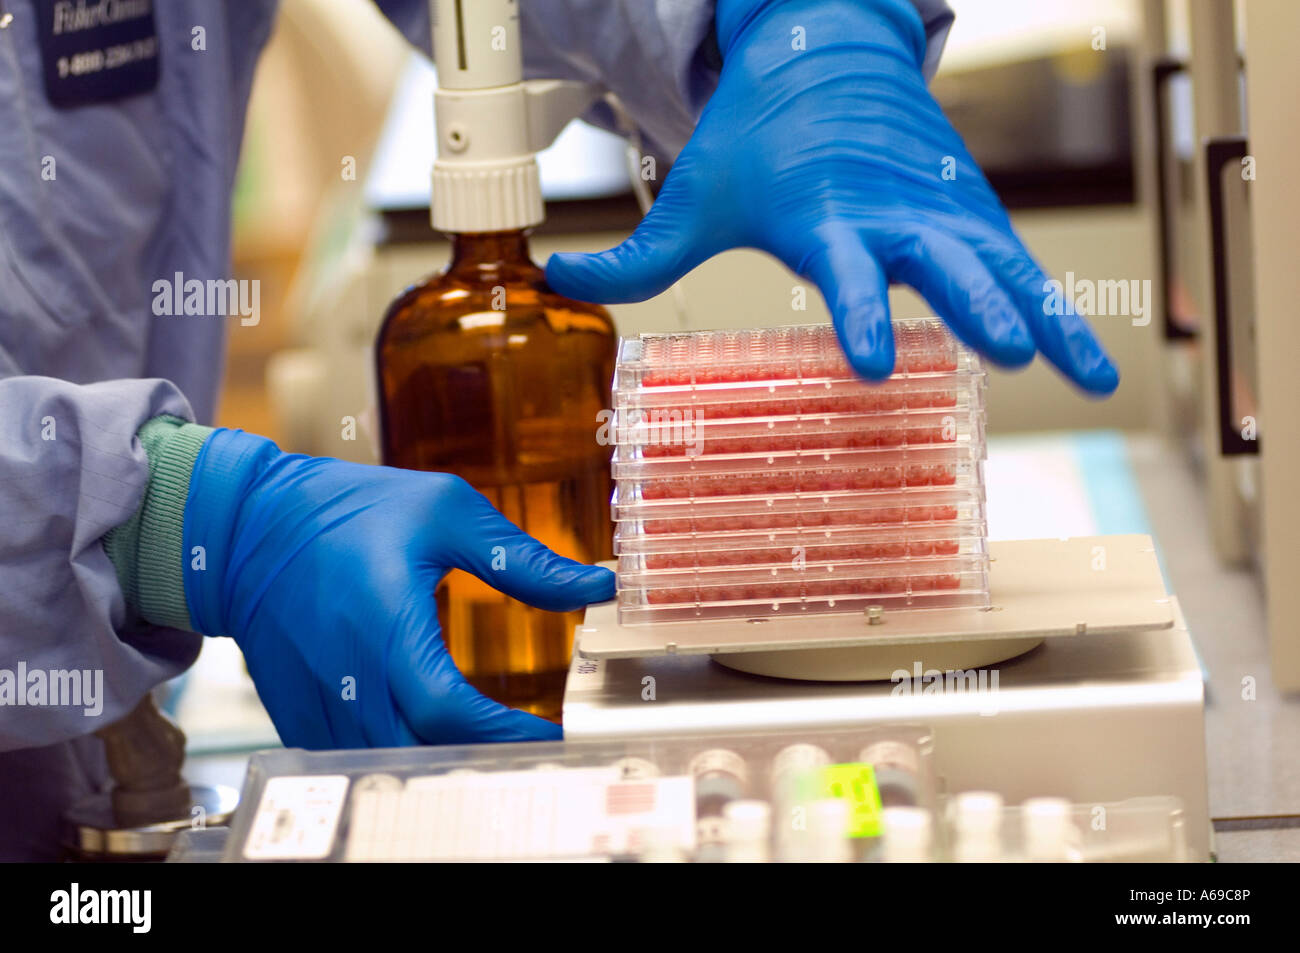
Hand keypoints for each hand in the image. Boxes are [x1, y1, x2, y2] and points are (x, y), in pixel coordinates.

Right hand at [181, 429, 613, 747]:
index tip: (555, 735)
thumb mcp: (444, 513)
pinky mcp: (298, 716)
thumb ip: (522, 559)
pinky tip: (436, 747)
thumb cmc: (346, 510)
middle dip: (484, 760)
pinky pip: (351, 761)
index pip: (450, 709)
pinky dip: (398, 762)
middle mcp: (347, 675)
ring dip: (443, 766)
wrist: (246, 526)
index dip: (508, 733)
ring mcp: (316, 704)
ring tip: (495, 751)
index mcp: (385, 623)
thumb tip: (598, 585)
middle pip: (422, 753)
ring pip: (387, 766)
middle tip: (534, 748)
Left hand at [547, 0, 1116, 392]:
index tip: (871, 360)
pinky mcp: (970, 216)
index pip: (841, 268)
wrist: (828, 57)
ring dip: (1046, 319)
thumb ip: (638, 251)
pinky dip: (1062, 312)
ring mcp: (941, 213)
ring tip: (1087, 376)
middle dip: (976, 305)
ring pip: (1004, 268)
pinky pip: (1025, 270)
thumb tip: (559, 275)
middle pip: (942, 262)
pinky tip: (1092, 362)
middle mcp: (894, 213)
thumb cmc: (757, 138)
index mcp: (825, 211)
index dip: (857, 310)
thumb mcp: (697, 194)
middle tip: (1007, 348)